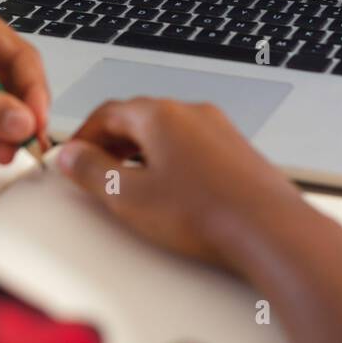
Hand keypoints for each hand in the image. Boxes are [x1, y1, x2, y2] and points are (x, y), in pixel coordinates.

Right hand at [55, 97, 312, 270]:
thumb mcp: (130, 196)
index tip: (72, 158)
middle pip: (138, 119)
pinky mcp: (237, 151)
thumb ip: (93, 171)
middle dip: (111, 144)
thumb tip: (72, 155)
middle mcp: (191, 113)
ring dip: (141, 154)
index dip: (83, 136)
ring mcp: (219, 130)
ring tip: (130, 186)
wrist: (270, 229)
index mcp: (160, 115)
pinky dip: (171, 162)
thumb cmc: (205, 212)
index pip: (108, 112)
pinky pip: (192, 148)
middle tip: (94, 172)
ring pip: (167, 134)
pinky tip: (172, 194)